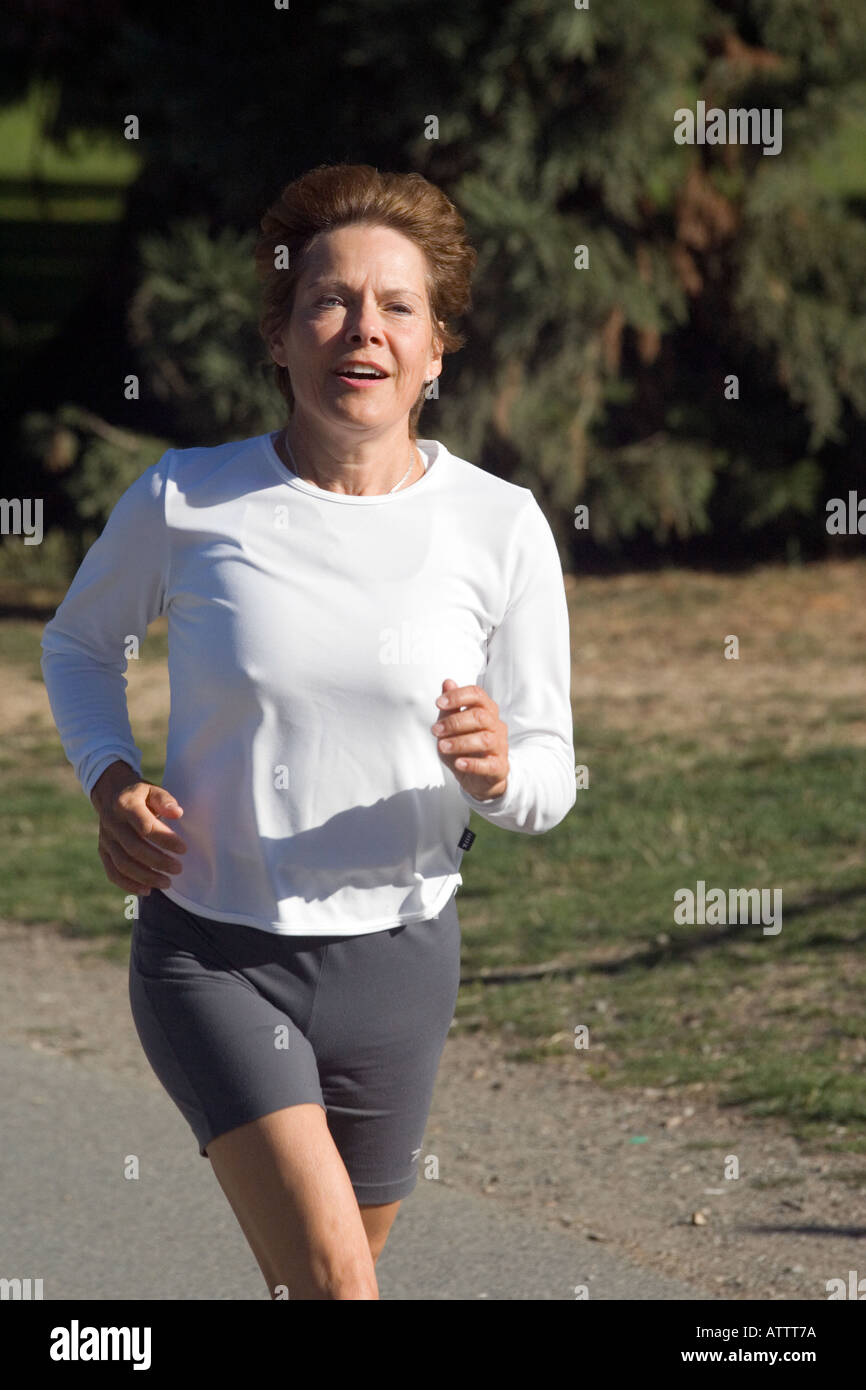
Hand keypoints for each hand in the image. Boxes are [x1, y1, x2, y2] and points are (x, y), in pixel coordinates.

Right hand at [91, 761, 185, 895]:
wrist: (111, 794)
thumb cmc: (140, 794)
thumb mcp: (153, 790)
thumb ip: (165, 800)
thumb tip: (177, 813)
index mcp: (125, 805)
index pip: (145, 826)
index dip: (164, 840)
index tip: (183, 849)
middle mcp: (112, 823)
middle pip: (133, 848)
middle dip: (158, 862)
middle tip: (178, 869)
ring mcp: (105, 839)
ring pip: (122, 864)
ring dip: (146, 876)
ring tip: (167, 883)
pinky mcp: (102, 851)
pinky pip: (112, 872)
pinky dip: (129, 884)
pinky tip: (147, 890)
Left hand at [431, 678, 508, 800]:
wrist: (477, 779)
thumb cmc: (464, 749)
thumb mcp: (451, 728)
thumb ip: (451, 707)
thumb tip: (448, 682)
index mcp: (486, 711)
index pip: (477, 695)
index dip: (458, 696)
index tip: (438, 703)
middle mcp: (496, 726)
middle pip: (481, 716)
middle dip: (455, 722)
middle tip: (435, 730)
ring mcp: (500, 747)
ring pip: (485, 739)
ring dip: (460, 742)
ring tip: (442, 746)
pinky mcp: (500, 767)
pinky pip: (489, 764)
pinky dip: (473, 763)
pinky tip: (458, 763)